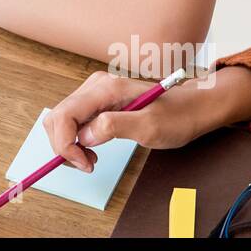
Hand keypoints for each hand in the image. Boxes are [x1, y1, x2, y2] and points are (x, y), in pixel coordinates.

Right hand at [43, 70, 215, 169]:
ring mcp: (95, 92)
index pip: (65, 114)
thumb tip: (84, 136)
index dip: (65, 144)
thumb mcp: (150, 127)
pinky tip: (92, 148)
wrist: (193, 107)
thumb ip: (114, 127)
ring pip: (62, 119)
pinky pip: (73, 120)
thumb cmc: (177, 116)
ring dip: (68, 143)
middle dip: (64, 145)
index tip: (84, 164)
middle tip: (87, 165)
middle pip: (57, 116)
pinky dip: (75, 139)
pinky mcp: (97, 101)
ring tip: (90, 158)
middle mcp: (95, 86)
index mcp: (106, 89)